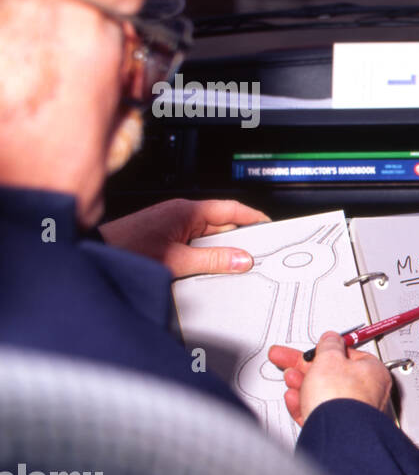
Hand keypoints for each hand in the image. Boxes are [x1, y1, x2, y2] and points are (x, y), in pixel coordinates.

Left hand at [98, 199, 269, 277]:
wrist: (93, 255)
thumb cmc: (125, 250)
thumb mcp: (177, 260)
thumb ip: (213, 260)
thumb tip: (241, 259)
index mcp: (186, 210)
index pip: (230, 209)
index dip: (252, 217)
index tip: (269, 226)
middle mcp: (179, 212)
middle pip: (220, 223)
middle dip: (237, 238)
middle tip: (253, 254)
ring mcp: (170, 222)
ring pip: (206, 233)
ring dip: (218, 248)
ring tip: (229, 264)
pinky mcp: (162, 234)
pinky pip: (192, 240)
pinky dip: (203, 251)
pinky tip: (205, 266)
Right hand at [268, 332, 392, 426]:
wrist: (336, 433)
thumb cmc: (341, 397)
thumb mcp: (329, 358)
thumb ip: (328, 345)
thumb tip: (331, 338)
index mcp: (373, 372)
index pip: (347, 355)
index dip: (325, 350)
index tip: (309, 350)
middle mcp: (369, 394)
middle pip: (333, 375)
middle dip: (307, 368)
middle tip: (288, 362)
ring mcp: (355, 414)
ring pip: (325, 395)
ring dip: (303, 385)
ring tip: (290, 379)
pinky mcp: (340, 430)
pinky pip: (321, 413)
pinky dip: (305, 404)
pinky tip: (294, 399)